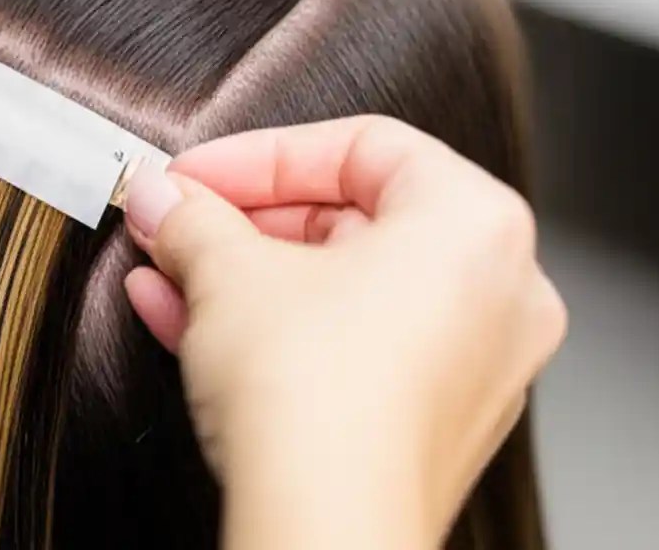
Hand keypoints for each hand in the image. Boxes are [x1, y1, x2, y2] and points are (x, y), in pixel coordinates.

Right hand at [123, 116, 566, 548]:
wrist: (323, 530)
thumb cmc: (316, 399)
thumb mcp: (229, 272)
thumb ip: (194, 217)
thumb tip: (164, 196)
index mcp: (474, 223)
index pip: (358, 147)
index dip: (257, 155)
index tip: (194, 172)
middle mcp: (494, 292)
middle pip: (348, 222)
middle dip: (240, 223)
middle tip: (176, 222)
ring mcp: (466, 366)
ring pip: (337, 292)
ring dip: (239, 278)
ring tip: (167, 273)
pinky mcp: (424, 425)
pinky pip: (343, 349)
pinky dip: (271, 330)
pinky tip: (187, 324)